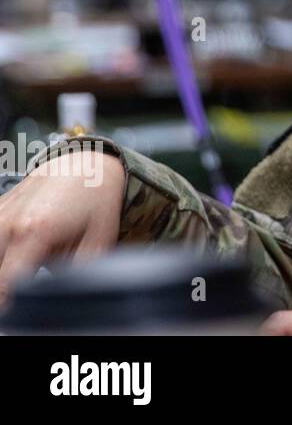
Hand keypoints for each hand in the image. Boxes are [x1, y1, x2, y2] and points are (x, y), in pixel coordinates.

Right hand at [0, 148, 124, 303]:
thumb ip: (76, 277)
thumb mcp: (96, 244)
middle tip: (31, 284)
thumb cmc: (96, 201)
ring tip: (32, 263)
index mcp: (33, 233)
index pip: (5, 286)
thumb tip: (65, 301)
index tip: (16, 313)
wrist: (87, 164)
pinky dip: (5, 252)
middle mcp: (7, 223)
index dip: (10, 305)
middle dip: (8, 287)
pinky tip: (24, 249)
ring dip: (7, 267)